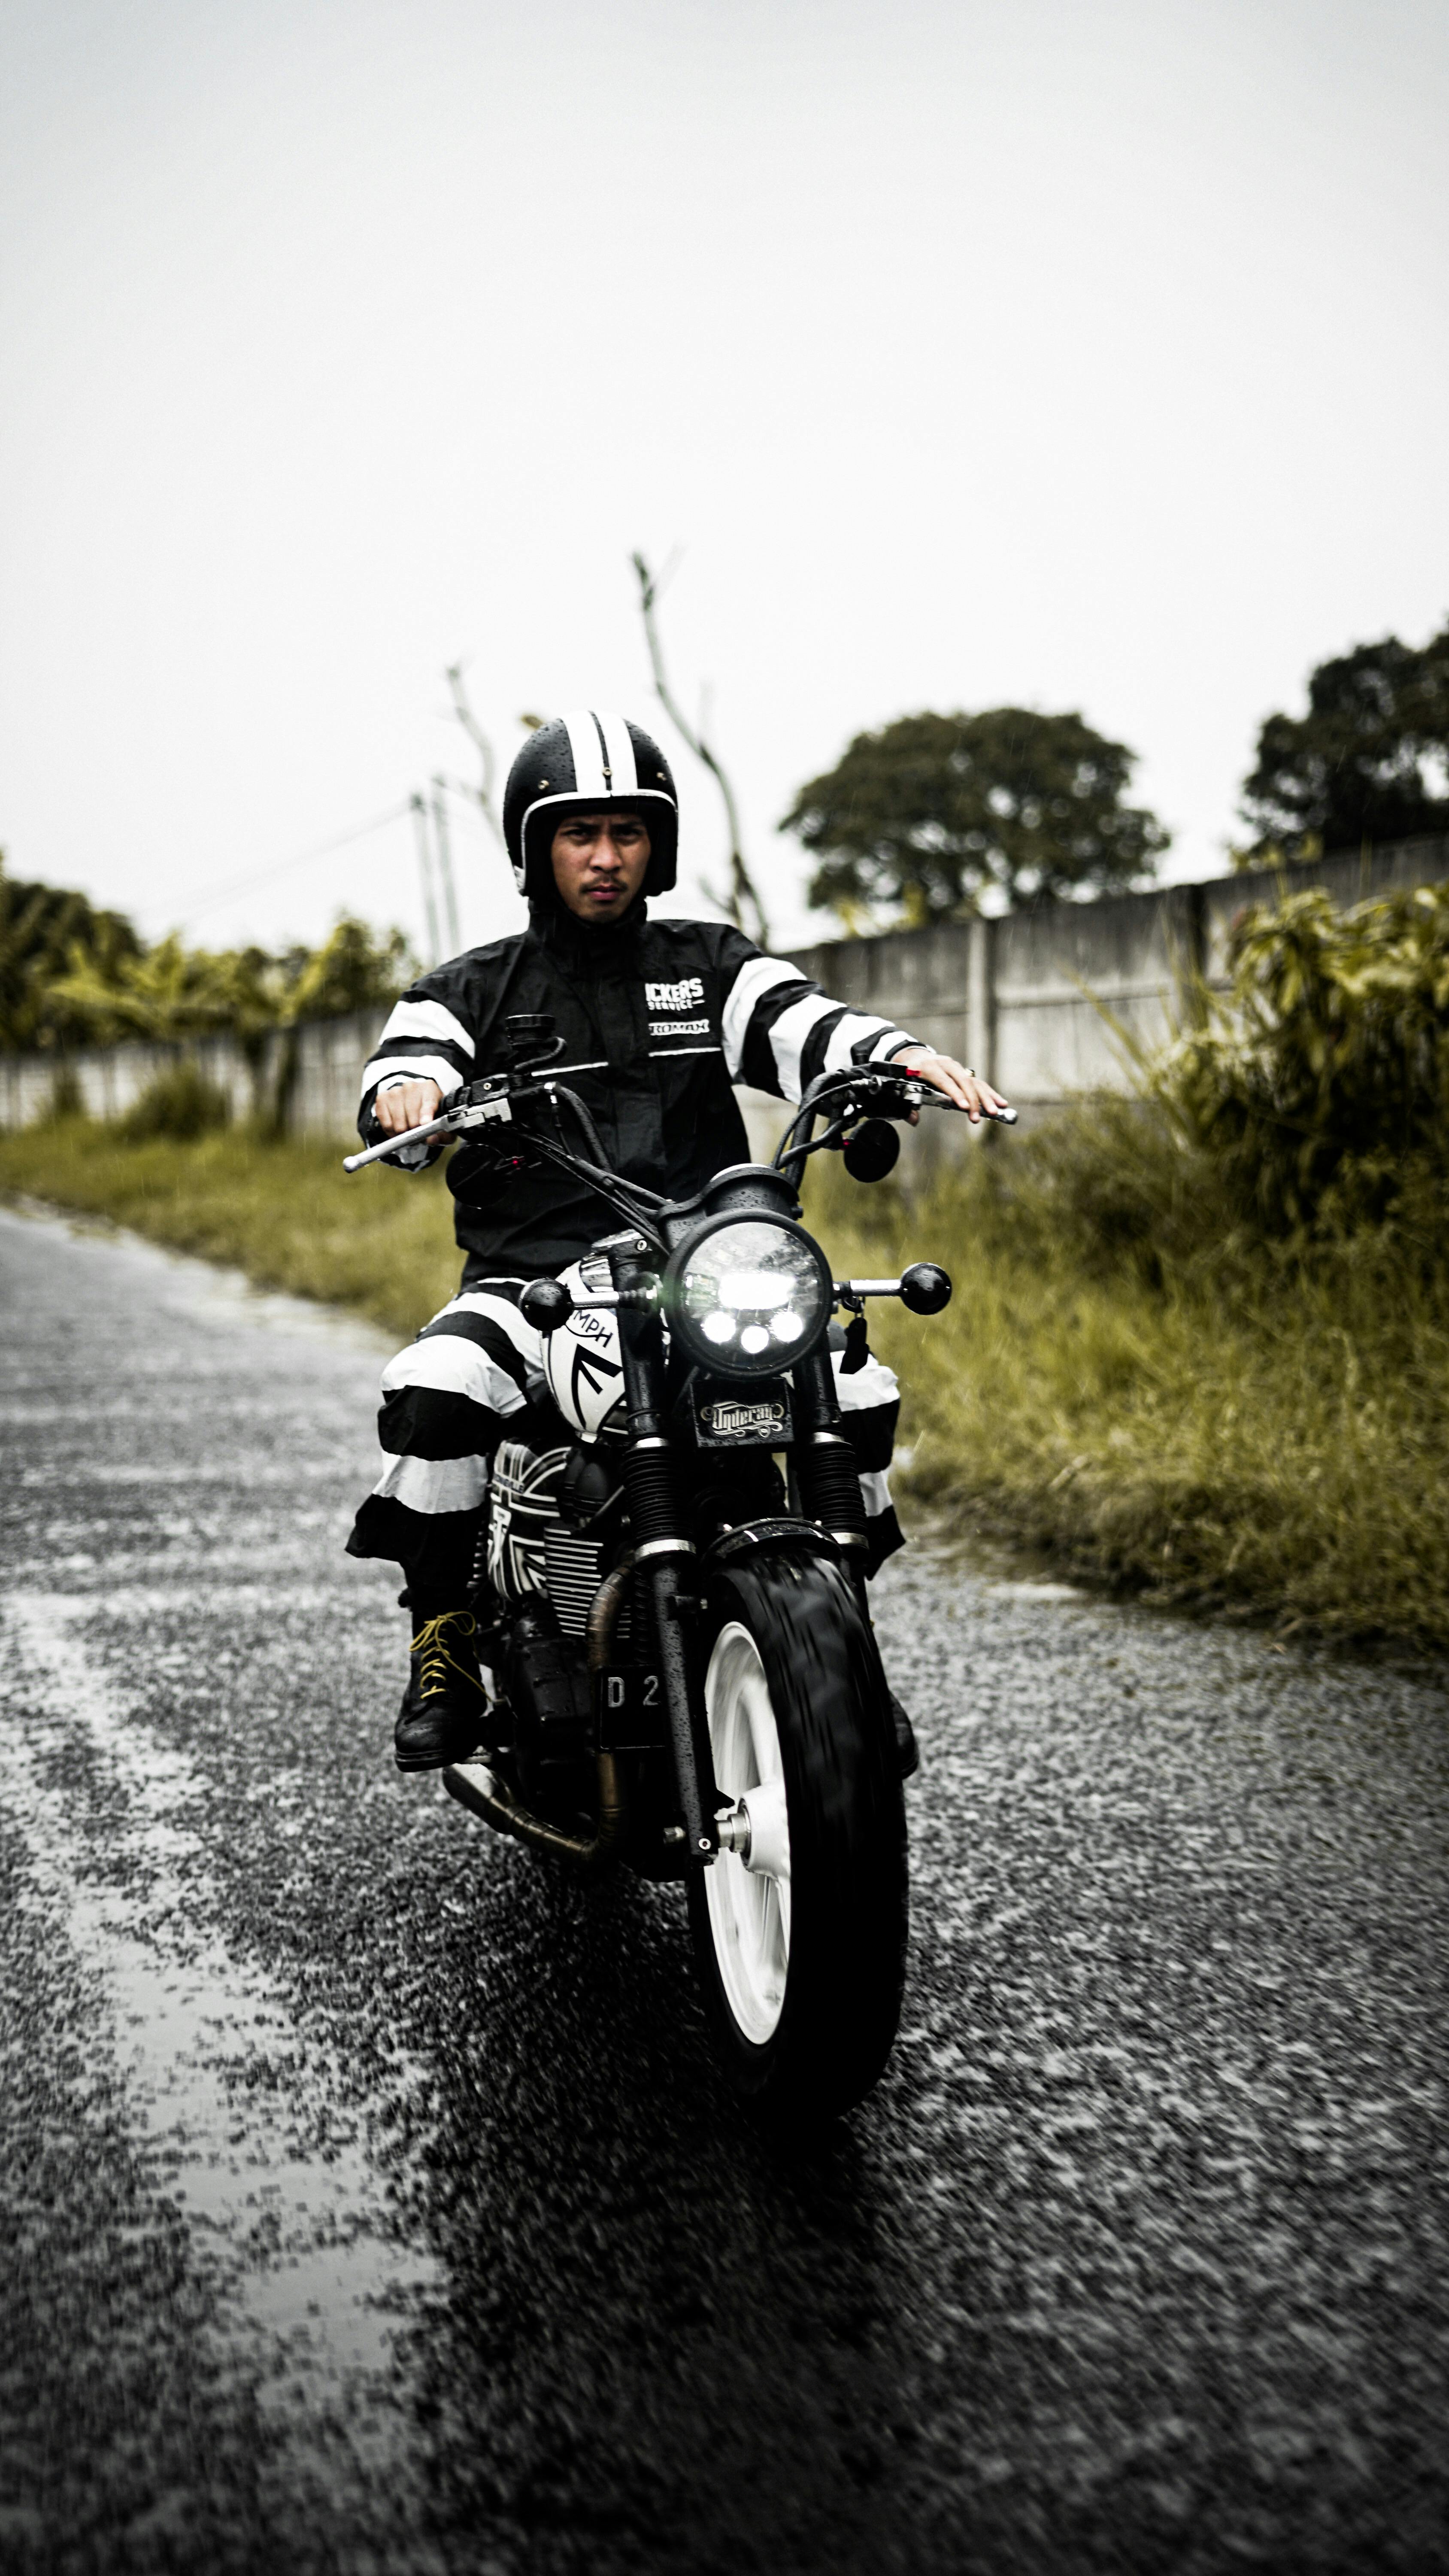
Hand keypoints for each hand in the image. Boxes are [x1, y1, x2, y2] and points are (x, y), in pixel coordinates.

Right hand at [374, 1078, 442, 1135]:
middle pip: (411, 1114)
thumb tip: (432, 1139)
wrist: (413, 1105)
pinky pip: (386, 1123)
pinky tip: (397, 1128)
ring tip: (408, 1131)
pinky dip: (392, 1131)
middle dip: (415, 1129)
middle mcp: (411, 1087)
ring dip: (403, 1132)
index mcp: (429, 1089)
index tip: (424, 1123)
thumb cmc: (430, 1114)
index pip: (428, 1101)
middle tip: (417, 1134)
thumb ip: (443, 1134)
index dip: (426, 1113)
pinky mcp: (382, 1098)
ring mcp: (395, 1091)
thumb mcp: (442, 1123)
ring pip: (398, 1122)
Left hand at [890, 1049, 1009, 1125]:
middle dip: (973, 1100)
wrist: (914, 1057)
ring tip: (996, 1112)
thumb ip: (907, 1105)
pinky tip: (1001, 1103)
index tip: (964, 1107)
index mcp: (928, 1067)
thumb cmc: (908, 1075)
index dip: (955, 1093)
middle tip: (978, 1118)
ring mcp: (956, 1068)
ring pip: (974, 1082)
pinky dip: (989, 1093)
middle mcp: (945, 1064)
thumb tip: (914, 1119)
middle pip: (963, 1081)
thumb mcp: (903, 1087)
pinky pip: (978, 1083)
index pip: (944, 1080)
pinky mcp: (963, 1073)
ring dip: (986, 1098)